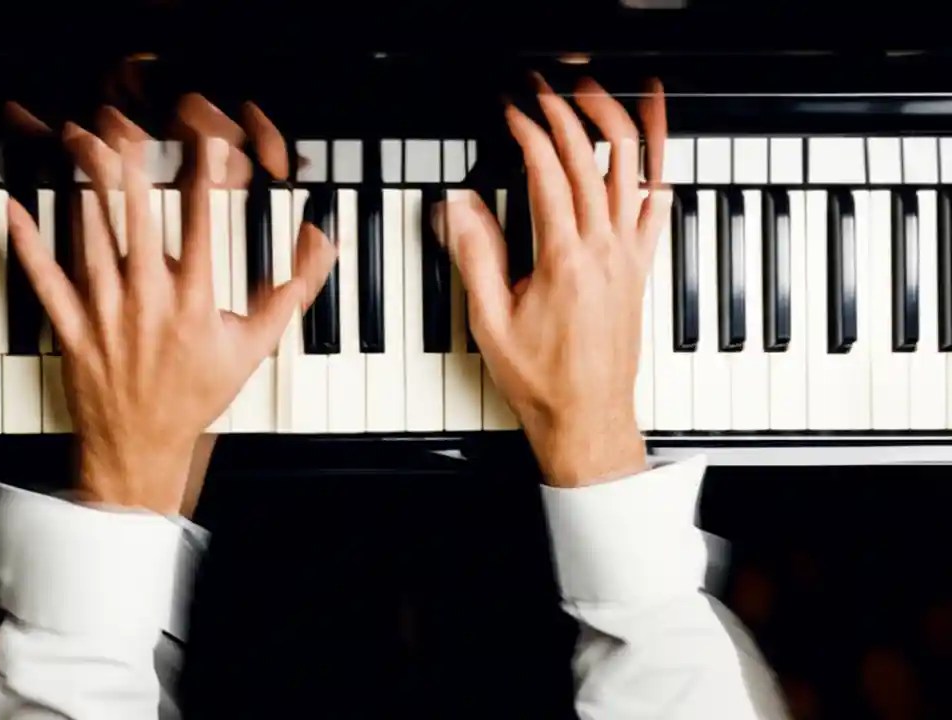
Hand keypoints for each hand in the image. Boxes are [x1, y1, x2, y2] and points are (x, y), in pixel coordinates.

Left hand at [7, 100, 335, 512]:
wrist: (143, 447)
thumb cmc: (198, 396)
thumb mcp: (256, 345)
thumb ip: (292, 291)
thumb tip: (319, 244)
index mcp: (194, 302)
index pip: (200, 224)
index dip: (201, 176)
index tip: (200, 140)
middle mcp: (148, 301)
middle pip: (137, 221)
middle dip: (130, 169)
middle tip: (123, 126)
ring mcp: (105, 313)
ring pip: (91, 239)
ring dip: (86, 190)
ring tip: (80, 146)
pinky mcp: (70, 328)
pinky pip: (45, 280)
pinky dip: (28, 244)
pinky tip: (16, 209)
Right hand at [444, 75, 670, 487]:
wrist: (587, 419)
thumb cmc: (542, 381)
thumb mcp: (490, 321)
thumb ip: (476, 257)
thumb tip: (459, 206)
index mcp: (563, 259)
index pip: (548, 172)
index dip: (528, 131)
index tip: (512, 110)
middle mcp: (605, 250)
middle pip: (592, 159)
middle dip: (567, 112)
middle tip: (545, 88)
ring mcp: (629, 257)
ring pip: (635, 170)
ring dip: (619, 123)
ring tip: (604, 91)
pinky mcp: (641, 269)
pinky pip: (657, 206)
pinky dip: (657, 166)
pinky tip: (654, 147)